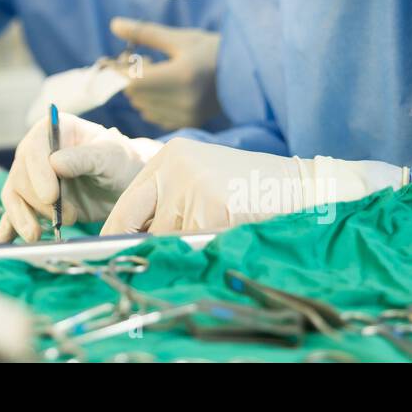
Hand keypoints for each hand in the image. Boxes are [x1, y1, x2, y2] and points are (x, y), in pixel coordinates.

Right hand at [0, 112, 161, 243]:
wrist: (124, 184)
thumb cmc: (120, 161)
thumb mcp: (110, 155)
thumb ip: (84, 158)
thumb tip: (55, 163)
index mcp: (52, 130)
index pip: (33, 149)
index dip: (38, 173)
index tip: (51, 196)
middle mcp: (35, 152)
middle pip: (20, 176)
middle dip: (39, 201)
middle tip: (68, 217)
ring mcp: (31, 178)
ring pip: (14, 197)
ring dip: (23, 218)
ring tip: (36, 237)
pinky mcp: (33, 203)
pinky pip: (15, 214)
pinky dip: (7, 230)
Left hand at [102, 136, 407, 234]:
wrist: (299, 183)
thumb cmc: (248, 187)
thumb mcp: (200, 180)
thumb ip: (169, 203)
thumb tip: (132, 242)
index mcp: (168, 157)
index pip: (127, 205)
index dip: (116, 233)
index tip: (111, 253)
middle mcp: (174, 168)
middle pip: (144, 226)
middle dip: (154, 246)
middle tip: (163, 254)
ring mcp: (193, 186)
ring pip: (172, 240)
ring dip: (190, 246)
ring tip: (219, 227)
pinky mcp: (213, 207)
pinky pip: (198, 246)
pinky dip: (211, 248)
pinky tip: (231, 229)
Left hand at [111, 18, 221, 128]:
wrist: (245, 73)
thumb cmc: (212, 50)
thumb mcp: (179, 38)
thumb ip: (145, 33)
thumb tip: (114, 24)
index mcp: (181, 76)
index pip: (133, 81)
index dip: (121, 70)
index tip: (123, 57)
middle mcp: (184, 100)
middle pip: (135, 95)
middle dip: (132, 77)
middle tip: (144, 59)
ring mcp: (187, 115)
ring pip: (143, 107)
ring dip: (141, 91)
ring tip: (157, 73)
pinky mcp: (189, 124)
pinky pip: (155, 116)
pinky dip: (152, 103)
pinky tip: (165, 88)